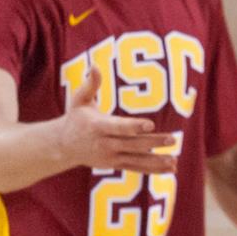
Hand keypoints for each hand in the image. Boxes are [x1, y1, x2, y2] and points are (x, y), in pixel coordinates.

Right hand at [57, 68, 177, 174]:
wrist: (63, 146)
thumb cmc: (76, 119)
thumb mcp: (79, 100)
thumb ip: (90, 85)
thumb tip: (94, 66)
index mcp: (97, 127)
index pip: (118, 127)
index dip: (134, 126)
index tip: (151, 124)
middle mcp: (104, 144)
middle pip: (132, 144)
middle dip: (153, 142)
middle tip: (173, 139)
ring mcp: (110, 156)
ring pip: (136, 159)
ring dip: (156, 161)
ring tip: (174, 160)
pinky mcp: (115, 164)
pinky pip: (136, 168)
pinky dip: (153, 169)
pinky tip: (171, 169)